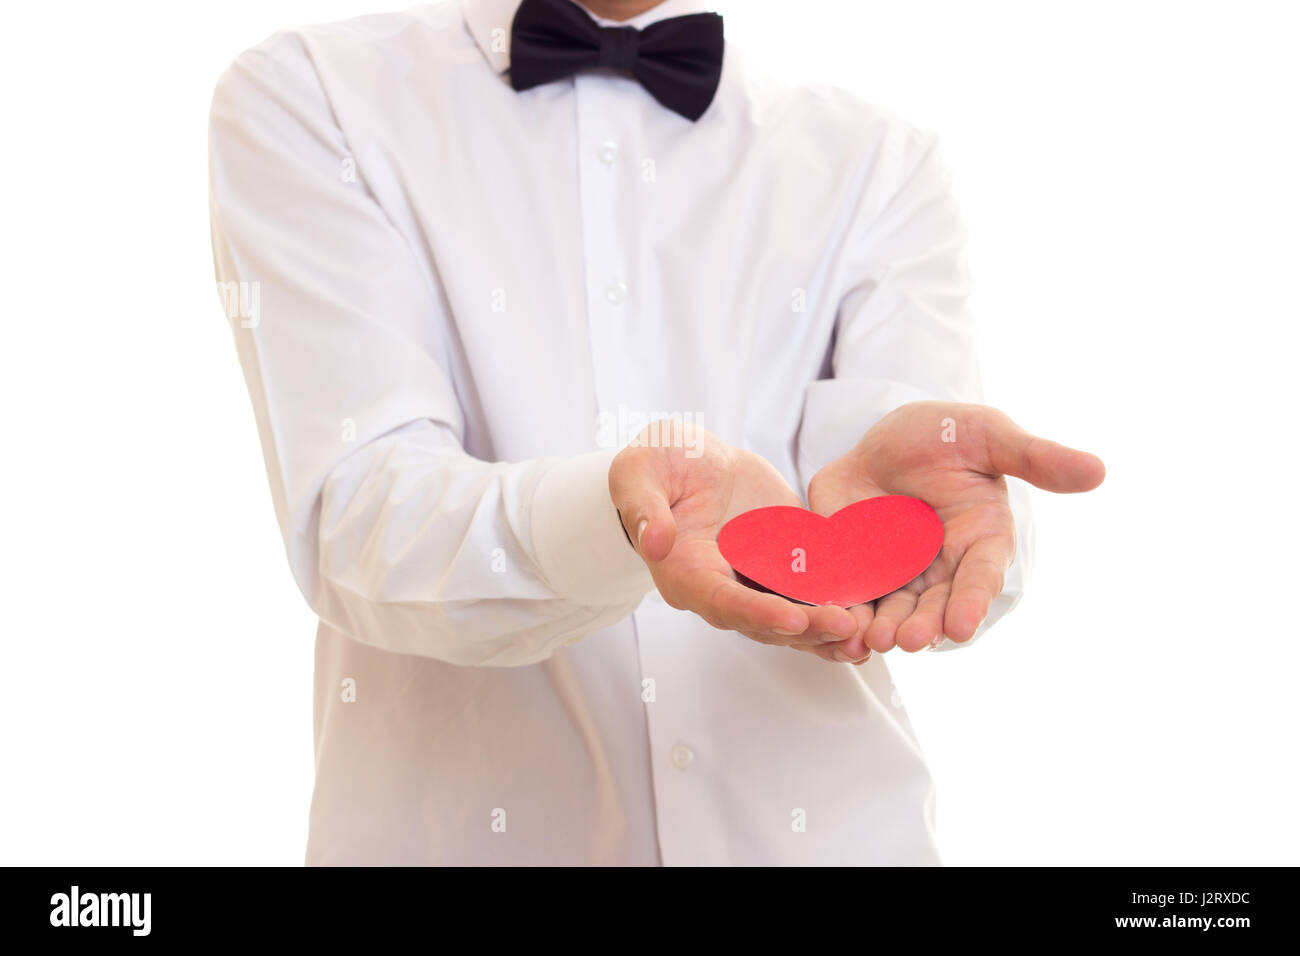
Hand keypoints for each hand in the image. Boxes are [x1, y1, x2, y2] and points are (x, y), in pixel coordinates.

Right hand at [610, 421, 866, 663]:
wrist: (688, 460)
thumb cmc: (655, 465)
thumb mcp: (638, 474)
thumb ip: (643, 509)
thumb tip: (653, 541)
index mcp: (686, 573)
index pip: (722, 602)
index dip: (757, 612)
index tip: (791, 620)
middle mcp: (723, 587)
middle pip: (766, 620)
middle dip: (807, 628)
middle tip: (846, 627)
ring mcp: (756, 579)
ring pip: (795, 615)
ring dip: (830, 628)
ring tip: (867, 634)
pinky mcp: (784, 562)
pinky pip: (814, 588)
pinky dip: (842, 601)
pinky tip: (874, 608)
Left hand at [807, 402, 1104, 652]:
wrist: (886, 438)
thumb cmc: (947, 435)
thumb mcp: (989, 436)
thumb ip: (1035, 458)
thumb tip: (1098, 471)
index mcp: (981, 539)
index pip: (980, 576)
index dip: (972, 602)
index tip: (962, 628)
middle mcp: (943, 566)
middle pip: (936, 604)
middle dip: (924, 624)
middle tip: (911, 641)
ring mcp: (900, 571)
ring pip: (894, 609)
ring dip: (885, 628)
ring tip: (874, 641)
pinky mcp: (858, 568)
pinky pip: (851, 595)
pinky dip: (843, 611)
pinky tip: (833, 623)